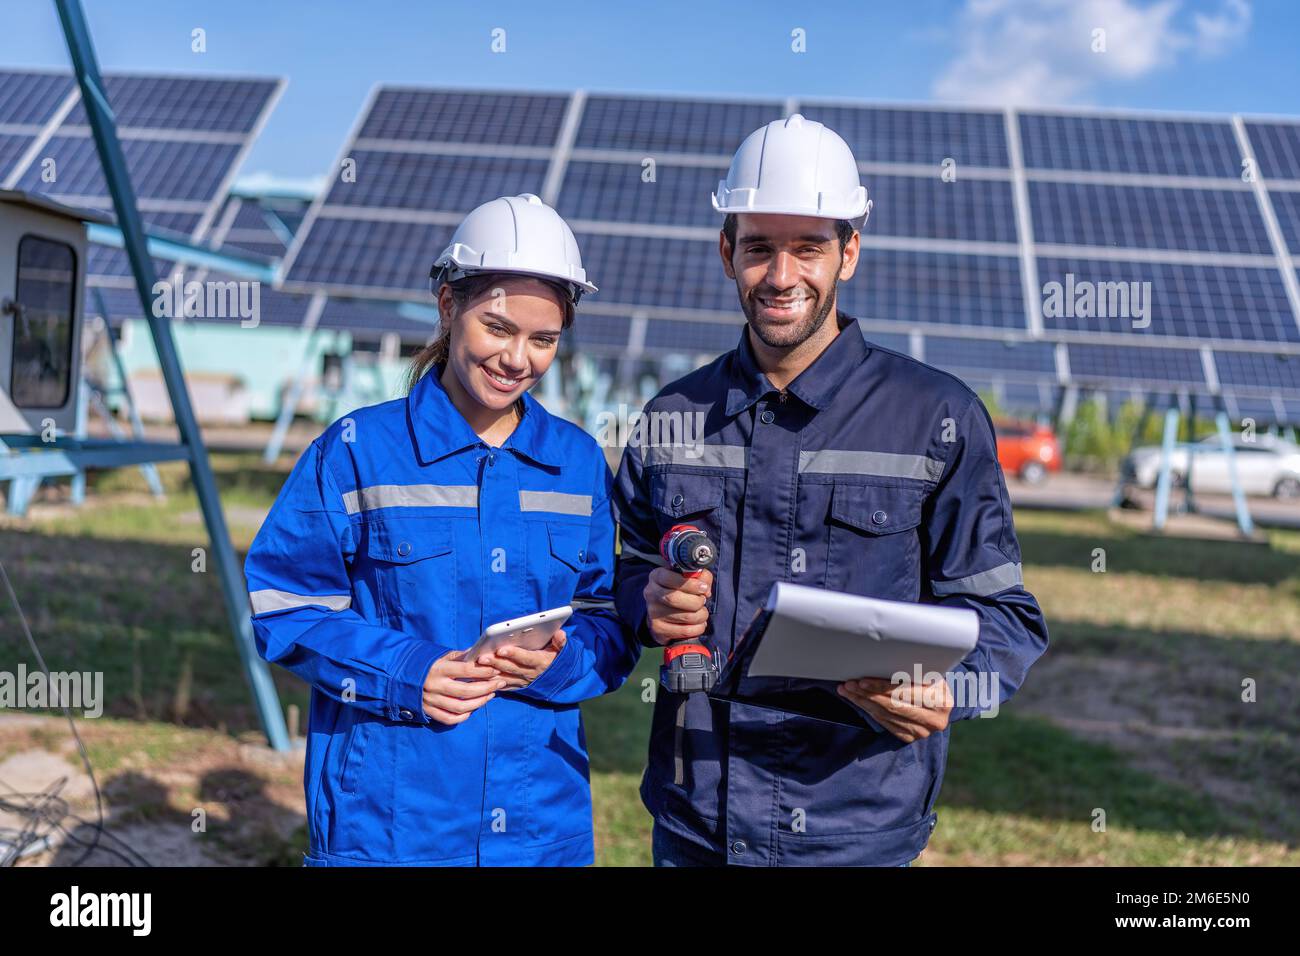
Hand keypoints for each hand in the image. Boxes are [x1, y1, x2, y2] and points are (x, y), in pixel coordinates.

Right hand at [421, 651, 505, 724]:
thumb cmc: (427, 665)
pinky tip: (473, 708)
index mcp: (438, 668)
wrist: (400, 677)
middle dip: (487, 687)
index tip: (496, 670)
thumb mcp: (442, 656)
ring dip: (480, 702)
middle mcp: (434, 685)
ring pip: (461, 707)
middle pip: (467, 691)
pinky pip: (449, 718)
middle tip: (500, 683)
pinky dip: (464, 716)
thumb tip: (483, 652)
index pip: (466, 670)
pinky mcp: (428, 711)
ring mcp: (431, 700)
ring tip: (490, 694)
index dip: (484, 671)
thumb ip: (461, 656)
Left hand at [476, 630, 566, 688]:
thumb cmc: (556, 659)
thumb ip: (561, 642)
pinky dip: (490, 682)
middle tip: (482, 657)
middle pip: (511, 668)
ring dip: (489, 673)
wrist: (558, 679)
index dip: (514, 654)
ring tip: (476, 667)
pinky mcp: (516, 686)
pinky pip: (501, 685)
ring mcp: (522, 681)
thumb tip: (560, 634)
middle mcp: (530, 674)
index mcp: (540, 662)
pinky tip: (478, 678)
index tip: (501, 648)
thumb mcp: (562, 650)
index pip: (526, 658)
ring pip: (503, 678)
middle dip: (496, 662)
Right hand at [644, 567, 711, 645]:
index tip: (704, 588)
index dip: (691, 584)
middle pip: (674, 598)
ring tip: (702, 613)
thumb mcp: (689, 578)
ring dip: (701, 615)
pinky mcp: (658, 629)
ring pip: (685, 616)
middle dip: (697, 601)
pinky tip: (698, 624)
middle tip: (703, 601)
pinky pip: (685, 631)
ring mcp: (653, 612)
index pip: (670, 578)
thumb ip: (700, 577)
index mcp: (657, 576)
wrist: (664, 612)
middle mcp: (651, 593)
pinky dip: (698, 628)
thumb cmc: (680, 591)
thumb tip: (704, 587)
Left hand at [836, 674, 953, 742]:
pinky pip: (885, 724)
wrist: (943, 700)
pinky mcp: (911, 738)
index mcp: (940, 700)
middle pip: (893, 706)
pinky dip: (869, 712)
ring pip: (886, 716)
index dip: (881, 687)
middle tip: (848, 685)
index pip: (904, 693)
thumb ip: (910, 670)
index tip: (862, 681)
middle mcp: (934, 720)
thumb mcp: (928, 672)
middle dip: (867, 695)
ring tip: (847, 691)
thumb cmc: (931, 679)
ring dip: (863, 703)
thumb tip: (877, 661)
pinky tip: (858, 701)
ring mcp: (922, 732)